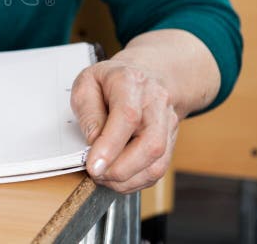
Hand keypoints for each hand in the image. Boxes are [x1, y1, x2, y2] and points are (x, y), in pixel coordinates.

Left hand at [71, 59, 178, 192]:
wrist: (142, 75)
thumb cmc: (110, 81)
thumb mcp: (86, 84)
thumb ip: (88, 112)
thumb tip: (94, 142)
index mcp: (131, 82)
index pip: (127, 116)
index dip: (110, 145)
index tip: (93, 165)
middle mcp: (156, 102)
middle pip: (151, 144)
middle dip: (120, 169)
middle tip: (96, 173)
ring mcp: (167, 123)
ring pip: (158, 162)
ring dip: (128, 179)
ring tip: (104, 177)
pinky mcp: (170, 141)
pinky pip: (158, 169)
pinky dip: (136, 181)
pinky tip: (118, 178)